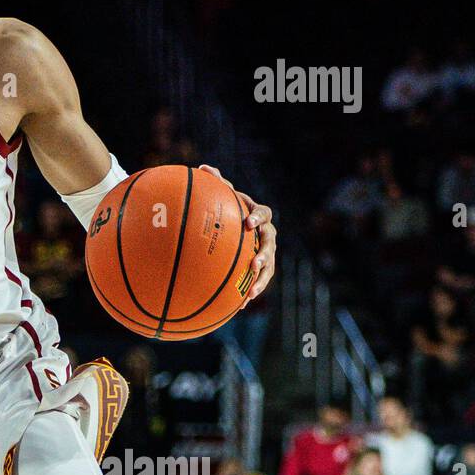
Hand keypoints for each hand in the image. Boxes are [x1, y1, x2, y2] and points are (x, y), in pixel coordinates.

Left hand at [199, 165, 275, 306]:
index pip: (264, 214)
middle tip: (255, 262)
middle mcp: (266, 234)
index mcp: (258, 215)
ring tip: (251, 293)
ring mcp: (266, 252)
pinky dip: (249, 293)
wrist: (239, 225)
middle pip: (271, 244)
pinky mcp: (260, 268)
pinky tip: (239, 307)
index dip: (259, 218)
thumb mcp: (223, 196)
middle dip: (265, 254)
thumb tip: (203, 168)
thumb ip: (217, 183)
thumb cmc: (229, 208)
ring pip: (269, 268)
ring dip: (261, 280)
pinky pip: (257, 282)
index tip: (248, 223)